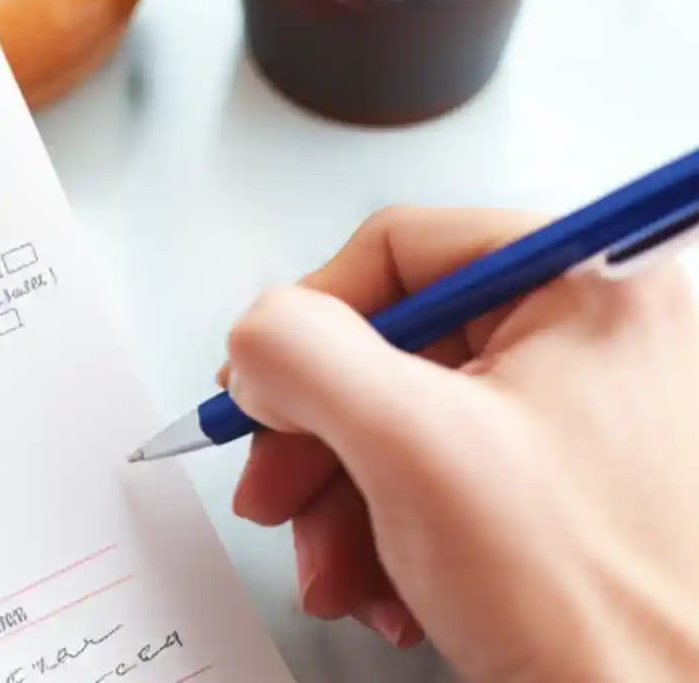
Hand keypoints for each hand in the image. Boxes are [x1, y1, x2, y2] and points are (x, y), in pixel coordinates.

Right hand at [222, 206, 698, 681]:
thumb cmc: (602, 607)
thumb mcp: (413, 451)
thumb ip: (306, 358)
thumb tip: (255, 335)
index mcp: (586, 289)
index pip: (401, 250)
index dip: (309, 320)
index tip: (265, 386)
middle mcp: (590, 340)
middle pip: (393, 349)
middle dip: (318, 438)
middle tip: (275, 490)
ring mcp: (579, 418)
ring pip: (405, 424)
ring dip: (343, 503)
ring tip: (335, 571)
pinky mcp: (562, 488)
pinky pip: (440, 479)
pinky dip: (390, 535)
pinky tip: (390, 592)